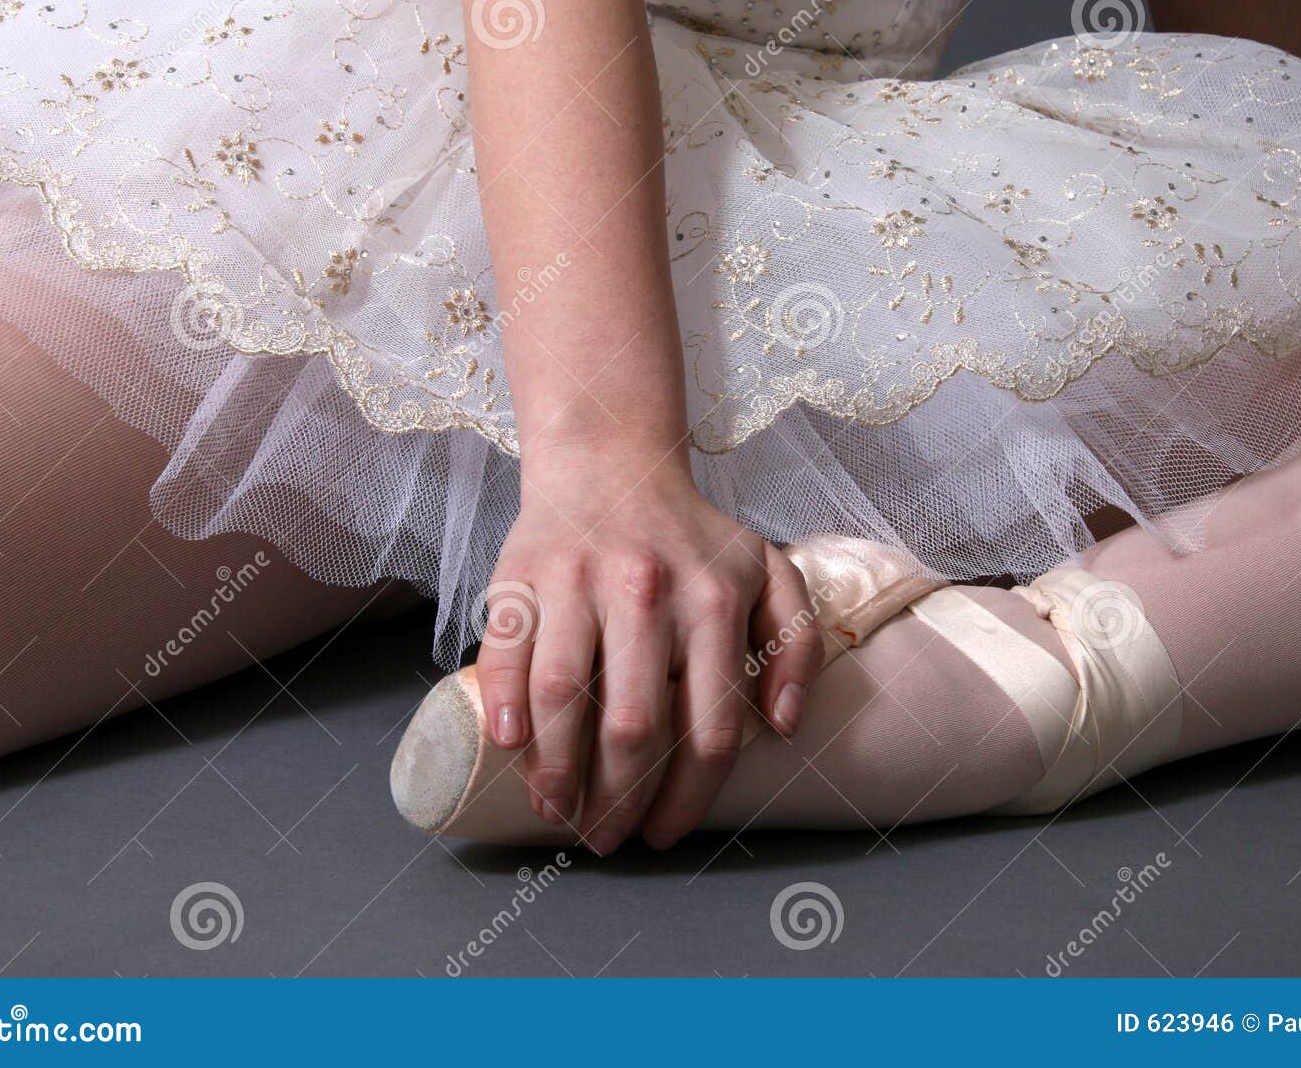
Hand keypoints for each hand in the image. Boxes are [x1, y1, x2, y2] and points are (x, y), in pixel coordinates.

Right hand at [475, 453, 822, 854]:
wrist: (610, 461)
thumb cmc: (691, 537)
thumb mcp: (768, 573)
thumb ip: (794, 645)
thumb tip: (785, 726)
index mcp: (715, 602)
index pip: (709, 729)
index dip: (687, 798)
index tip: (665, 835)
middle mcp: (649, 593)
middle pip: (635, 728)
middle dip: (619, 802)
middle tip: (606, 839)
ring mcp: (580, 581)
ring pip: (566, 697)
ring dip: (558, 771)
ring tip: (557, 813)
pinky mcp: (523, 574)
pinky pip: (507, 651)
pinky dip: (506, 704)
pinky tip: (511, 747)